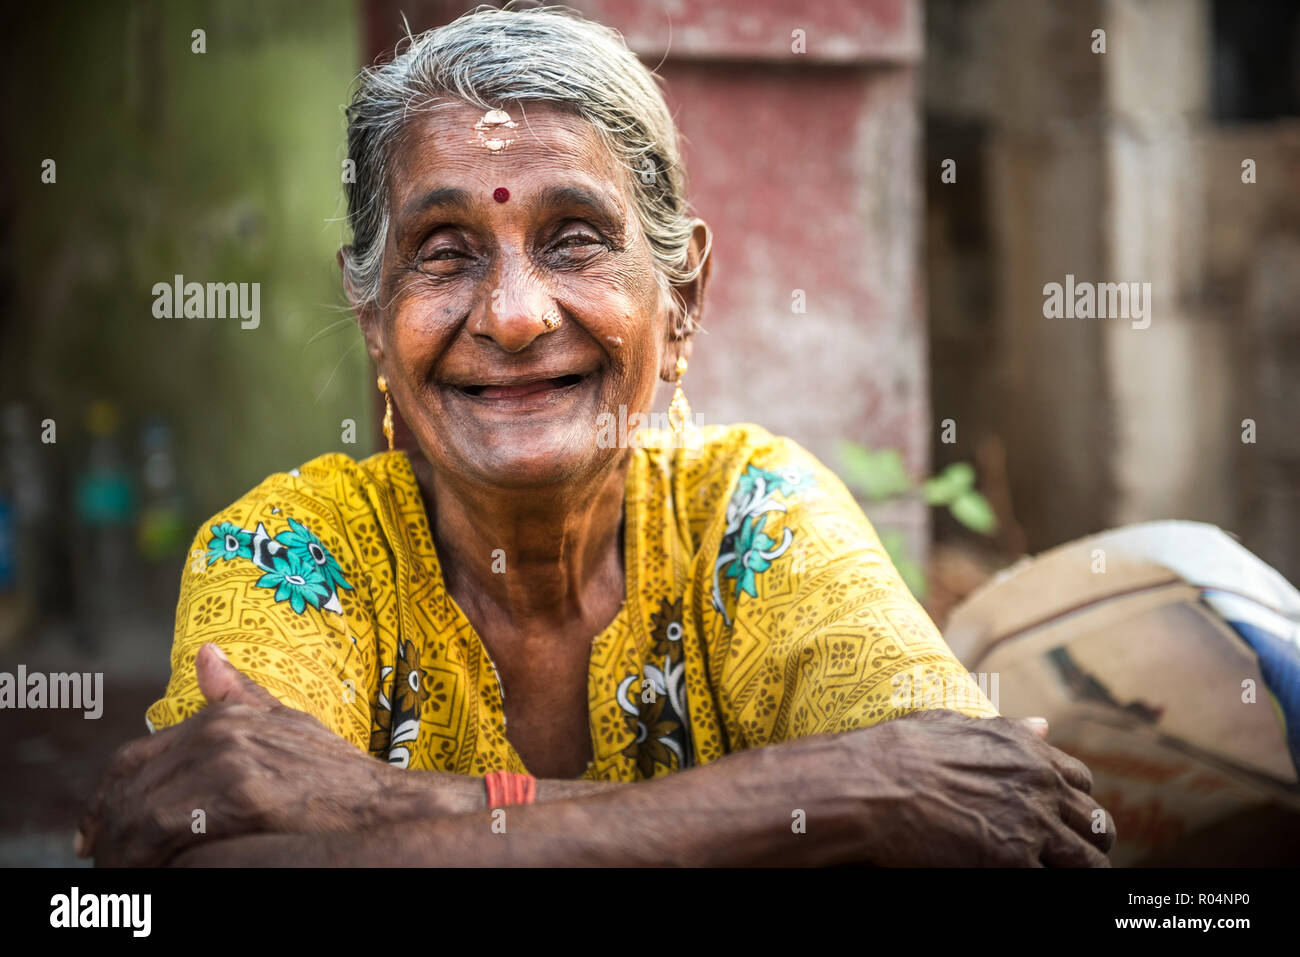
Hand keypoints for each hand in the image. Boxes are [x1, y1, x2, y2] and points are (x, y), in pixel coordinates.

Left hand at [76, 643, 411, 866]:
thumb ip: (241, 696)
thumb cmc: (338, 775)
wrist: (384, 804)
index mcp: (222, 718)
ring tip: (121, 874)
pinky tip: (150, 872)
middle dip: (107, 830)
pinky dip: (146, 856)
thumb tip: (204, 655)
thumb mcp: (288, 725)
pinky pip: (166, 829)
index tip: (95, 835)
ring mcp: (229, 760)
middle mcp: (219, 732)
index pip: (133, 759)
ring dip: (121, 849)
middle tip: (103, 863)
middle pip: (129, 786)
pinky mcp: (241, 793)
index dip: (106, 800)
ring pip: (140, 811)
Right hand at [838, 709, 1113, 865]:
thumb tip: (1041, 724)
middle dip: (1088, 842)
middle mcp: (1041, 786)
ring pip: (1088, 862)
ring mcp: (1033, 827)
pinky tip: (1026, 881)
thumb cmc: (898, 753)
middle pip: (1096, 824)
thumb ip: (1006, 730)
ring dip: (1078, 871)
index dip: (1073, 803)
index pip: (1080, 782)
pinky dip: (1048, 884)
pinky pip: (1054, 882)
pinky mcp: (1014, 863)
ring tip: (1060, 877)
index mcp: (1028, 751)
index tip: (1061, 819)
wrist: (871, 786)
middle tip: (1070, 859)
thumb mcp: (953, 725)